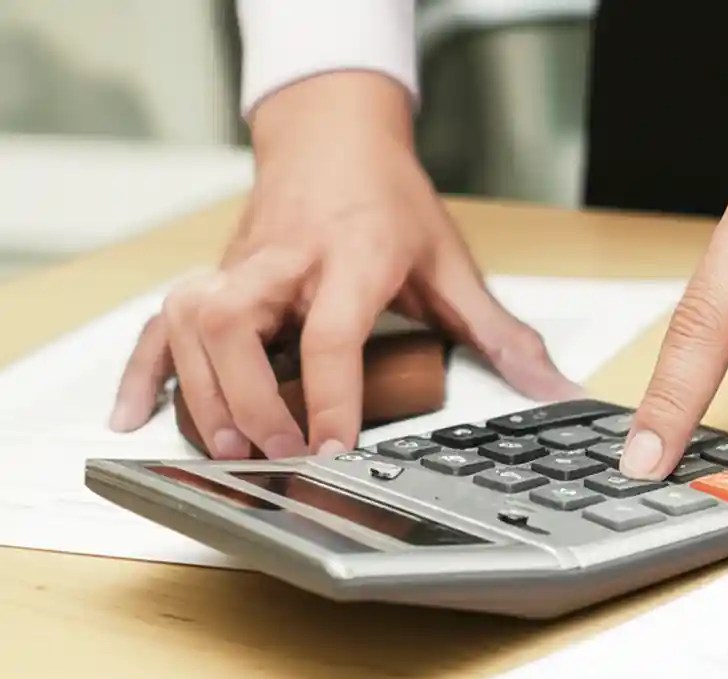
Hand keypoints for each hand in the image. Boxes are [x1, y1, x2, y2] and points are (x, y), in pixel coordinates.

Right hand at [110, 72, 580, 457]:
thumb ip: (498, 332)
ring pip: (189, 322)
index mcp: (352, 257)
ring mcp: (238, 267)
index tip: (334, 448)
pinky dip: (144, 372)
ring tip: (233, 448)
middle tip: (280, 451)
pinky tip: (136, 417)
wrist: (334, 139)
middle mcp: (285, 261)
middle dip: (251, 398)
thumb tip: (551, 388)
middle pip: (237, 324)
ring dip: (202, 391)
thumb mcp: (451, 263)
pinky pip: (157, 324)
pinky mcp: (212, 278)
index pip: (331, 332)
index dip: (330, 396)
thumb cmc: (388, 199)